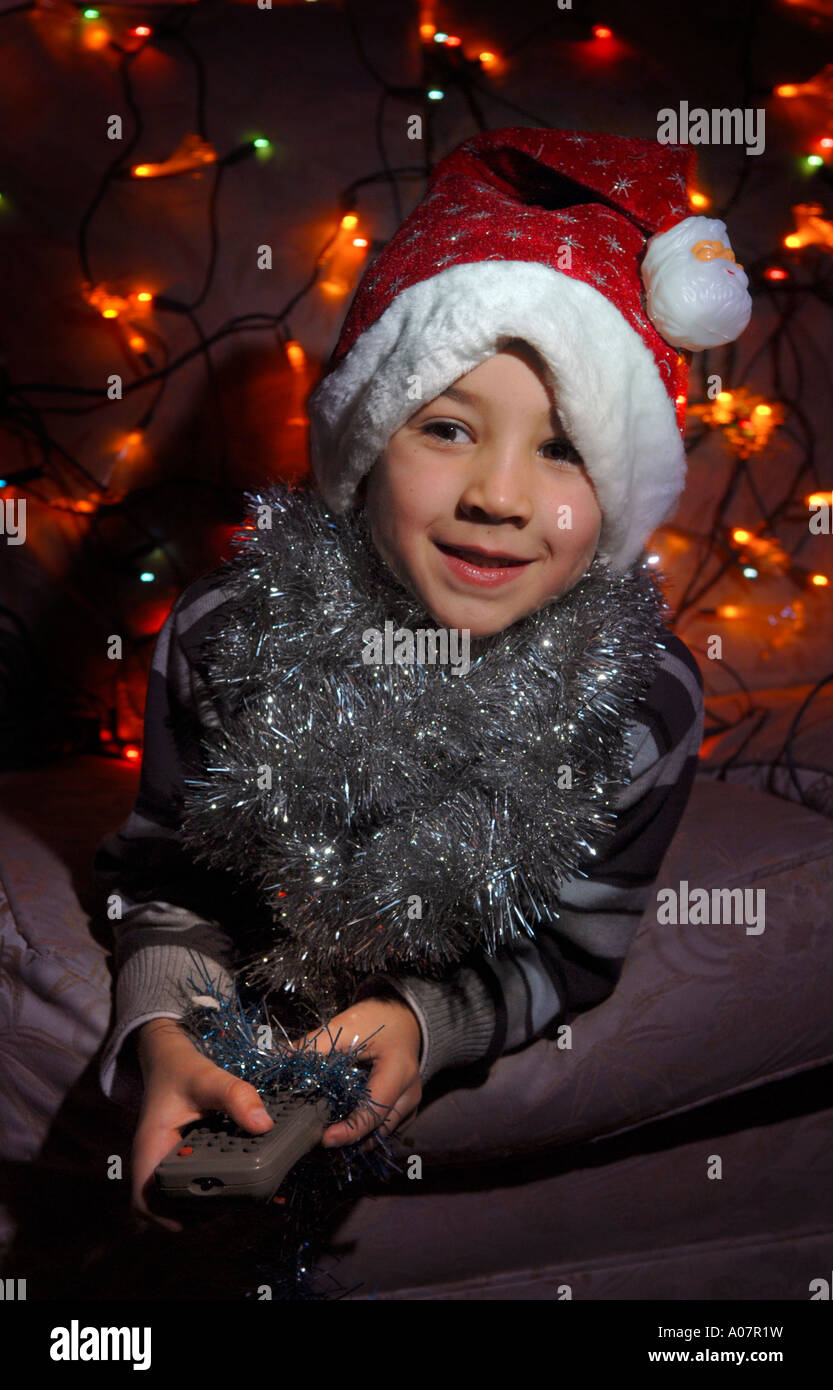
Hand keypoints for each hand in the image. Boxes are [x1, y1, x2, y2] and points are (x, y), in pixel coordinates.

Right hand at [130, 1019, 275, 1232]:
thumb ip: (235, 1095)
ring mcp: (166, 1164)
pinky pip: (191, 1184)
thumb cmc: (181, 1070)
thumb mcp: (208, 1077)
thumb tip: (263, 1124)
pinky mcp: (180, 1161)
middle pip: (167, 1209)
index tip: (207, 1211)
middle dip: (200, 1212)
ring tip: (243, 1191)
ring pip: (178, 1202)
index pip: (145, 1201)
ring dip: (206, 1203)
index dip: (170, 1216)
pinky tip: (238, 1178)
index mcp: (150, 1149)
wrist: (170, 1059)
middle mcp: (154, 1162)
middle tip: (238, 1200)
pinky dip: (211, 1187)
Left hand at [293, 998, 421, 1149]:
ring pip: (385, 1133)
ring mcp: (411, 1102)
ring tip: (330, 1136)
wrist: (402, 1017)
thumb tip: (282, 1059)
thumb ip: (315, 1045)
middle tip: (320, 1139)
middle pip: (380, 1129)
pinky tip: (346, 1128)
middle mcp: (410, 1092)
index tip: (325, 1139)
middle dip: (351, 1139)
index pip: (374, 1111)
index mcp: (398, 1072)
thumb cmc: (375, 1019)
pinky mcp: (408, 1108)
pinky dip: (368, 1132)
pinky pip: (388, 1129)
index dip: (350, 1130)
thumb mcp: (345, 1026)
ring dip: (359, 1138)